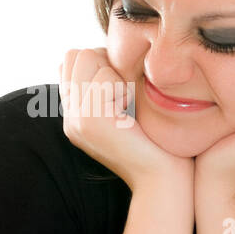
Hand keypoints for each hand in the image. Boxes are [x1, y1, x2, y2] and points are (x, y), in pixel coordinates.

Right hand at [59, 47, 192, 191]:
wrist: (164, 180)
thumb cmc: (158, 143)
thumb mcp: (129, 110)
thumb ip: (109, 86)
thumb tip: (101, 52)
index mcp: (76, 115)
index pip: (71, 61)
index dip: (101, 60)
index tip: (124, 85)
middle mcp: (70, 117)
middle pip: (75, 55)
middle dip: (105, 62)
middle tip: (127, 94)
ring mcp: (75, 118)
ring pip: (87, 59)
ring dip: (116, 75)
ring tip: (129, 106)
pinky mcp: (89, 120)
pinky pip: (103, 77)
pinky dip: (123, 87)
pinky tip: (131, 114)